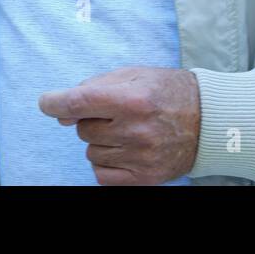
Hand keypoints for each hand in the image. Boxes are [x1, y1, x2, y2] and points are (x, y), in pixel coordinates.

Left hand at [39, 66, 200, 184]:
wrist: (209, 121)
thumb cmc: (167, 91)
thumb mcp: (134, 75)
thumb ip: (95, 86)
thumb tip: (61, 111)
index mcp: (133, 99)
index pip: (79, 102)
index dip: (54, 102)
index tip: (45, 102)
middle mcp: (136, 130)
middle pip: (84, 129)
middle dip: (92, 120)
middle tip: (117, 113)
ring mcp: (141, 157)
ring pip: (91, 152)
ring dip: (100, 141)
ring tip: (127, 130)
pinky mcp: (145, 178)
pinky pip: (101, 175)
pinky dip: (105, 163)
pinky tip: (123, 150)